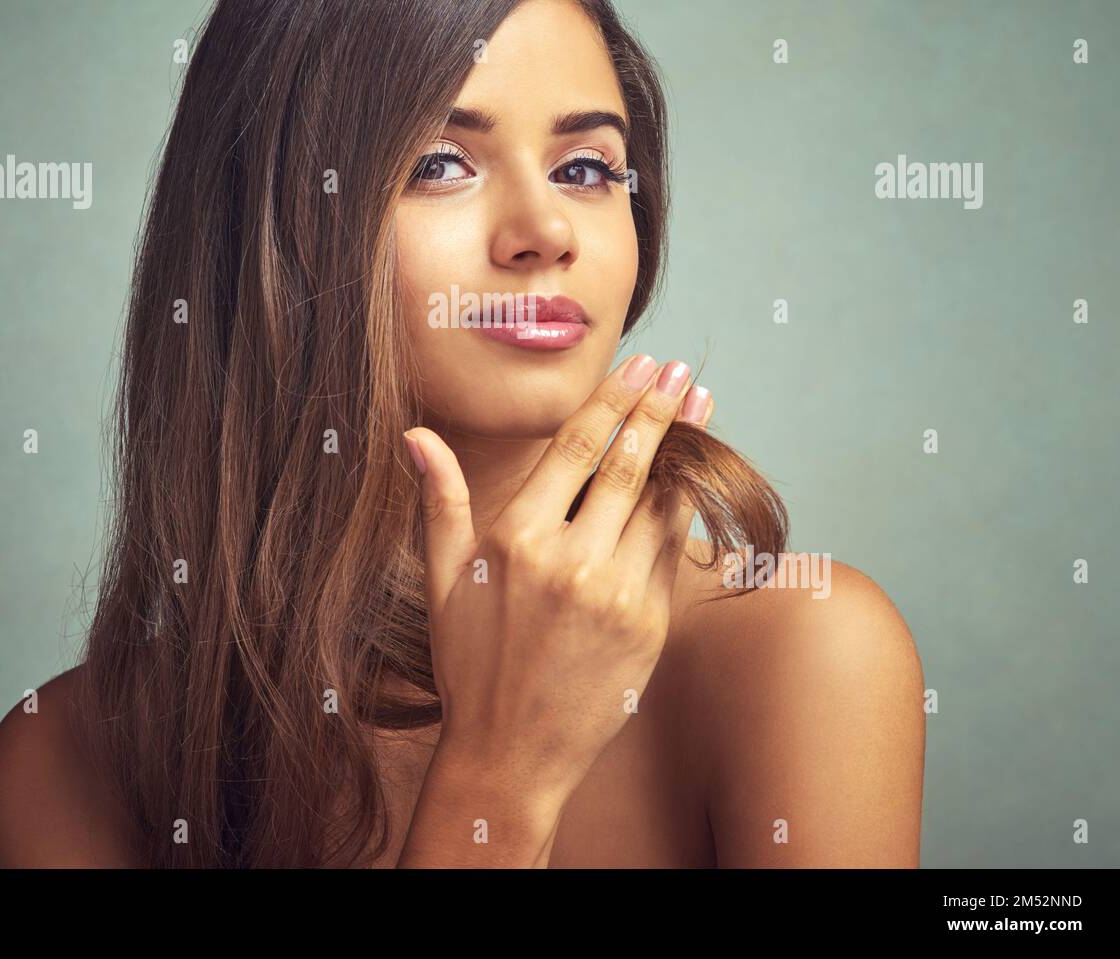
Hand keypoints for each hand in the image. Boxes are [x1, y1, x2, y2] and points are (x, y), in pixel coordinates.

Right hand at [403, 354, 710, 803]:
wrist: (509, 754)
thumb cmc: (469, 661)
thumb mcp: (441, 577)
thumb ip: (440, 500)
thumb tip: (416, 436)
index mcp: (516, 538)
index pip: (577, 448)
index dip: (614, 400)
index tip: (641, 365)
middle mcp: (569, 561)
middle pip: (628, 466)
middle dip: (659, 410)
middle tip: (683, 370)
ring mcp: (614, 595)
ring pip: (660, 505)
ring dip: (686, 452)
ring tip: (703, 408)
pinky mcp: (647, 627)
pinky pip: (669, 554)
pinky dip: (682, 510)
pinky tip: (693, 479)